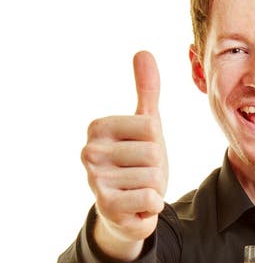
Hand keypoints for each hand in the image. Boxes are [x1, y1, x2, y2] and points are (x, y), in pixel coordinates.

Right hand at [80, 51, 168, 259]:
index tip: (140, 154)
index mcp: (98, 128)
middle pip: (154, 153)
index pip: (150, 128)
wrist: (127, 210)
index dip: (155, 144)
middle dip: (156, 169)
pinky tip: (137, 207)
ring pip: (154, 178)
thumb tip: (144, 52)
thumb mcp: (146, 126)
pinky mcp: (107, 207)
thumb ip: (146, 91)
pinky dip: (152, 207)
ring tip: (138, 190)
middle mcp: (89, 152)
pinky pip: (151, 200)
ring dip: (154, 189)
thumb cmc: (136, 163)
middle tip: (140, 175)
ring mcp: (95, 181)